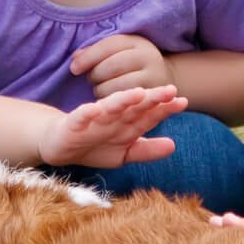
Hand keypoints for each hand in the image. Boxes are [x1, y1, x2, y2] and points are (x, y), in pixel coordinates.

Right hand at [38, 85, 186, 168]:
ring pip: (110, 107)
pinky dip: (87, 113)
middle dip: (152, 98)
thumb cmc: (95, 146)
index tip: (183, 101)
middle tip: (170, 89)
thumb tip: (174, 145)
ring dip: (123, 100)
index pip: (150, 114)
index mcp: (127, 123)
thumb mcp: (124, 153)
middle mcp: (114, 117)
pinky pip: (81, 117)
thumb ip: (147, 150)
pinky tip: (94, 109)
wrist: (60, 146)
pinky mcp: (73, 124)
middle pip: (134, 106)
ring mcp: (94, 119)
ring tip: (138, 94)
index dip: (165, 108)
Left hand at [70, 33, 173, 97]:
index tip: (74, 68)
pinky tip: (109, 100)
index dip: (88, 56)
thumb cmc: (132, 64)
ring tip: (101, 89)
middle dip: (95, 74)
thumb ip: (97, 52)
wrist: (164, 79)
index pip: (108, 45)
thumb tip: (76, 58)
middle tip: (91, 79)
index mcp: (137, 41)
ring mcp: (152, 77)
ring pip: (115, 86)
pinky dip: (111, 102)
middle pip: (111, 66)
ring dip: (101, 90)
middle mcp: (147, 56)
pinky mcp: (152, 98)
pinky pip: (123, 102)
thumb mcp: (119, 51)